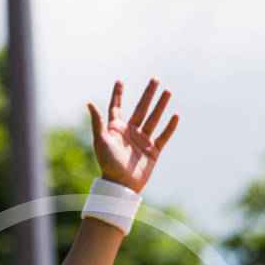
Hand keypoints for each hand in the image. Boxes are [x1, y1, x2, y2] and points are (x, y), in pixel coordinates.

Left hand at [87, 77, 178, 193]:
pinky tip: (175, 115)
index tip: (120, 81)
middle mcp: (130, 132)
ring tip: (168, 91)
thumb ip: (97, 121)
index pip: (117, 107)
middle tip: (155, 79)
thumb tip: (89, 102)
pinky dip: (170, 127)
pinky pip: (163, 136)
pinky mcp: (153, 151)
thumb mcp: (101, 140)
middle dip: (148, 94)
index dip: (118, 94)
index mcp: (116, 129)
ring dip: (161, 105)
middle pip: (141, 108)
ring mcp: (142, 141)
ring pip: (154, 119)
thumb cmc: (108, 163)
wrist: (121, 185)